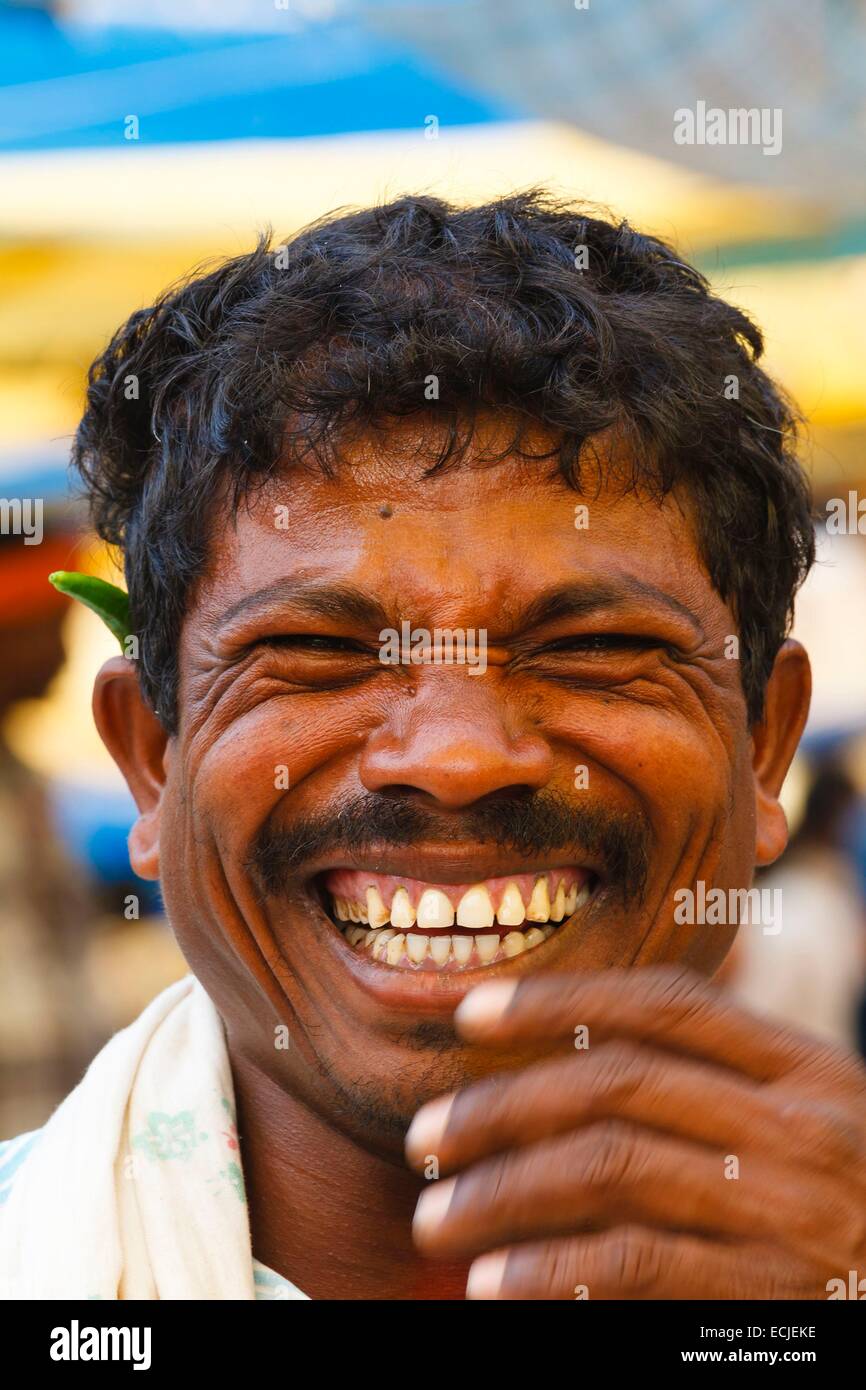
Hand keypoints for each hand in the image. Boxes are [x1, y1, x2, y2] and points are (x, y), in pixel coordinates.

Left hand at [405, 966, 865, 1298]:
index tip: (468, 1012)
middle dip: (502, 1104)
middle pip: (617, 1082)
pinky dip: (553, 1269)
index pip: (663, 1005)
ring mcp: (788, 1209)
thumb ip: (720, 1082)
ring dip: (503, 1190)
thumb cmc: (850, 1199)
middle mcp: (796, 1125)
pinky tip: (494, 1281)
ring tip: (436, 1216)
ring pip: (610, 1167)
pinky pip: (638, 1265)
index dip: (559, 998)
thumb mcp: (813, 1120)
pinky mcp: (773, 1295)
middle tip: (425, 1136)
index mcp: (802, 1068)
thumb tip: (569, 1054)